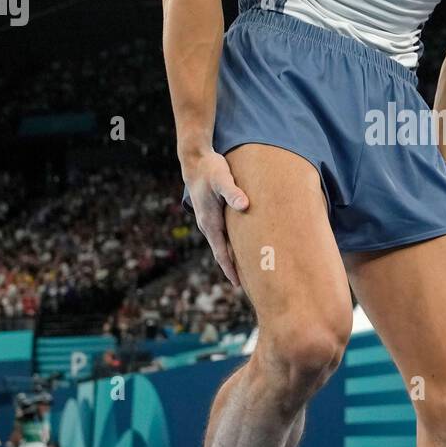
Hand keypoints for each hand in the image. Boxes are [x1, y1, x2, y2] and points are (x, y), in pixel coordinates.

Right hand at [183, 149, 248, 287]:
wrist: (196, 161)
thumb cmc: (211, 169)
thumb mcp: (223, 179)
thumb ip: (233, 192)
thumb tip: (244, 205)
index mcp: (210, 223)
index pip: (221, 253)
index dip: (230, 269)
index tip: (239, 284)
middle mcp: (208, 225)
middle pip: (222, 253)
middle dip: (233, 269)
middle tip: (249, 285)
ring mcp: (209, 221)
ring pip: (223, 245)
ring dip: (233, 258)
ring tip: (248, 271)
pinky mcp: (213, 214)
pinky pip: (223, 235)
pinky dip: (232, 245)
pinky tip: (242, 247)